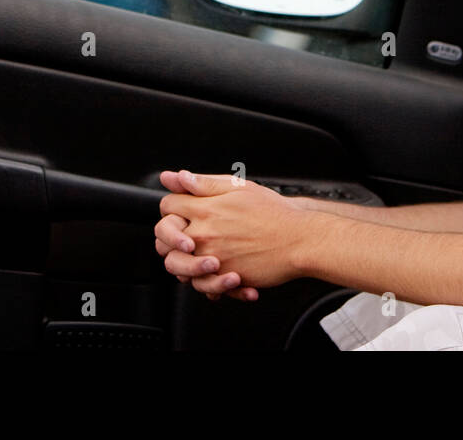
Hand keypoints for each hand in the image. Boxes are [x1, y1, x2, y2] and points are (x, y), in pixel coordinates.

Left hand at [159, 169, 312, 295]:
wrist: (299, 241)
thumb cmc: (274, 214)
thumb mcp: (238, 188)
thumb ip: (203, 183)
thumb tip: (175, 177)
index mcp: (205, 209)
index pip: (167, 206)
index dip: (173, 206)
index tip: (183, 210)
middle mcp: (204, 234)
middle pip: (163, 238)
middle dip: (169, 236)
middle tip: (185, 235)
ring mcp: (212, 258)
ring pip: (176, 265)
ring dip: (183, 261)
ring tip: (202, 255)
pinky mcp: (223, 278)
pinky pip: (200, 285)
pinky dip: (206, 281)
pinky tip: (219, 271)